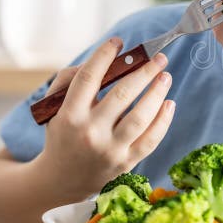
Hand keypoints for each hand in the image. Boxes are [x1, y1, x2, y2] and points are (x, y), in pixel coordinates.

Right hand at [36, 38, 175, 198]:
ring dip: (157, 93)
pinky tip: (169, 103)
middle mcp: (90, 133)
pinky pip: (151, 140)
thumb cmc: (62, 135)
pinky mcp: (126, 163)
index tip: (119, 42)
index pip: (89, 78)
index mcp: (69, 115)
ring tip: (165, 76)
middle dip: (144, 71)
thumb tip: (101, 61)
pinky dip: (163, 121)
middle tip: (159, 57)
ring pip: (140, 117)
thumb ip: (69, 81)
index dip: (104, 55)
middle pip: (122, 95)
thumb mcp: (53, 108)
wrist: (61, 180)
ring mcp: (110, 150)